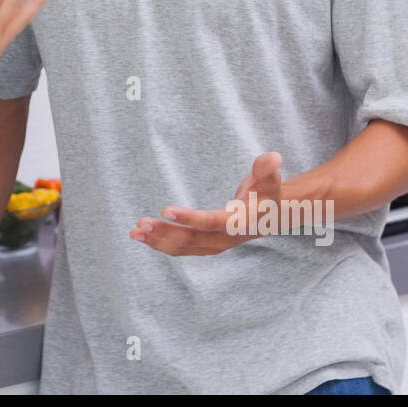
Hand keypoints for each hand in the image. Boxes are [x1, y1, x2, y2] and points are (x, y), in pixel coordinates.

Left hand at [130, 151, 283, 255]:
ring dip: (158, 241)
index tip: (165, 209)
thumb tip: (272, 157)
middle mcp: (225, 238)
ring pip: (183, 247)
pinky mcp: (206, 246)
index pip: (211, 222)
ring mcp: (214, 245)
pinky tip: (143, 237)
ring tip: (135, 232)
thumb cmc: (267, 193)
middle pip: (191, 238)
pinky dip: (161, 244)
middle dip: (165, 231)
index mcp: (239, 223)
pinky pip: (182, 249)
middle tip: (141, 223)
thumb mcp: (269, 179)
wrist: (270, 217)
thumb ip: (266, 168)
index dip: (188, 217)